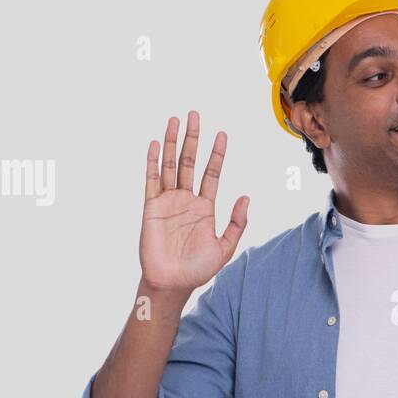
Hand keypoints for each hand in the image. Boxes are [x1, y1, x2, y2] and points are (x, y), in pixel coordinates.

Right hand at [140, 111, 248, 291]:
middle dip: (193, 138)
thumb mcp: (225, 247)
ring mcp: (168, 201)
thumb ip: (236, 223)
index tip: (222, 134)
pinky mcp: (151, 207)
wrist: (173, 283)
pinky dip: (153, 161)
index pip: (212, 173)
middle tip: (195, 114)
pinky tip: (156, 144)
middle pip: (190, 161)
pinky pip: (152, 180)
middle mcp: (186, 199)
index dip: (217, 154)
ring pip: (171, 165)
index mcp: (204, 206)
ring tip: (175, 120)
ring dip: (173, 143)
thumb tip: (246, 197)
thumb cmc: (198, 269)